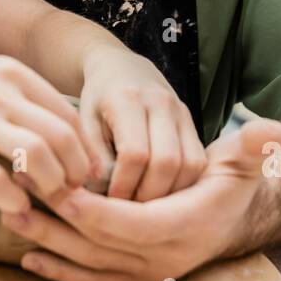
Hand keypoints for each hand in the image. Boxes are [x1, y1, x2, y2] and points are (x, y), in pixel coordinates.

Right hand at [0, 42, 101, 217]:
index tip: (88, 172)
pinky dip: (14, 199)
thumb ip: (21, 94)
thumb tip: (66, 125)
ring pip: (36, 154)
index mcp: (11, 73)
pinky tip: (17, 209)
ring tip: (51, 201)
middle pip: (60, 135)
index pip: (66, 114)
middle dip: (76, 170)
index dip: (84, 148)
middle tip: (76, 192)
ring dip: (51, 184)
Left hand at [0, 118, 280, 280]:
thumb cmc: (228, 182)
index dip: (97, 209)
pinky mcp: (132, 279)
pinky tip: (28, 260)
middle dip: (59, 221)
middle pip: (102, 244)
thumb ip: (252, 147)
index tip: (64, 190)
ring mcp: (146, 273)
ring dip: (49, 243)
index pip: (133, 223)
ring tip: (13, 216)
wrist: (231, 219)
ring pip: (90, 264)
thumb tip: (273, 132)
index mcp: (185, 227)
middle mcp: (164, 258)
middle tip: (21, 194)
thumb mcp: (240, 161)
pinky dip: (60, 273)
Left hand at [78, 47, 206, 200]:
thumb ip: (90, 152)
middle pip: (167, 161)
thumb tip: (96, 189)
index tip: (108, 203)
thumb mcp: (83, 119)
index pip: (135, 153)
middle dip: (148, 195)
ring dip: (169, 195)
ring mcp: (182, 113)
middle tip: (127, 213)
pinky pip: (198, 162)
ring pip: (189, 165)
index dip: (123, 184)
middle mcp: (162, 103)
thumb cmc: (97, 98)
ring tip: (143, 208)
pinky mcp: (193, 124)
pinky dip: (182, 186)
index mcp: (128, 99)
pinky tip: (160, 196)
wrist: (123, 67)